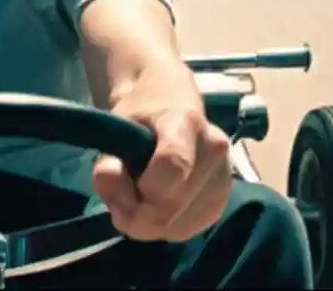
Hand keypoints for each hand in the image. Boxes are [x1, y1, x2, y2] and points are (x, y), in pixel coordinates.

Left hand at [92, 74, 231, 241]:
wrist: (171, 103)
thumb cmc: (141, 116)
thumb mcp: (116, 129)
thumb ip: (108, 161)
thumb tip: (110, 184)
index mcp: (185, 122)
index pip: (174, 164)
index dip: (146, 188)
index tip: (127, 190)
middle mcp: (215, 148)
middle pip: (176, 204)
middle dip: (139, 216)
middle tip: (120, 205)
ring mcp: (224, 175)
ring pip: (182, 224)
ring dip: (151, 225)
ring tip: (138, 202)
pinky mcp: (224, 198)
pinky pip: (190, 229)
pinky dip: (166, 227)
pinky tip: (156, 209)